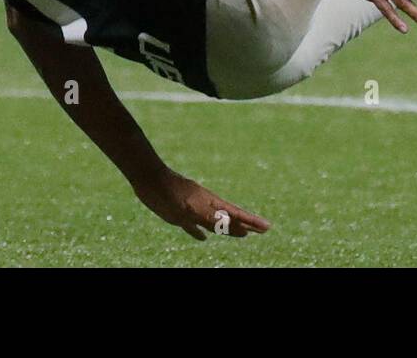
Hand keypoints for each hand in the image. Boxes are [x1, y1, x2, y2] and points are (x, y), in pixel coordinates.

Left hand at [134, 168, 270, 240]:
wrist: (149, 178)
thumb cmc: (170, 193)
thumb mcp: (192, 208)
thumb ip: (213, 219)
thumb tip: (236, 228)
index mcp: (211, 204)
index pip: (237, 215)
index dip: (252, 222)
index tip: (268, 227)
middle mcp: (205, 206)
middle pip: (230, 218)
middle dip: (247, 225)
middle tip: (262, 230)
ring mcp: (193, 209)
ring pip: (215, 222)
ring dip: (228, 229)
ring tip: (240, 234)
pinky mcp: (179, 213)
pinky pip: (194, 226)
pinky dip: (200, 233)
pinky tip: (203, 239)